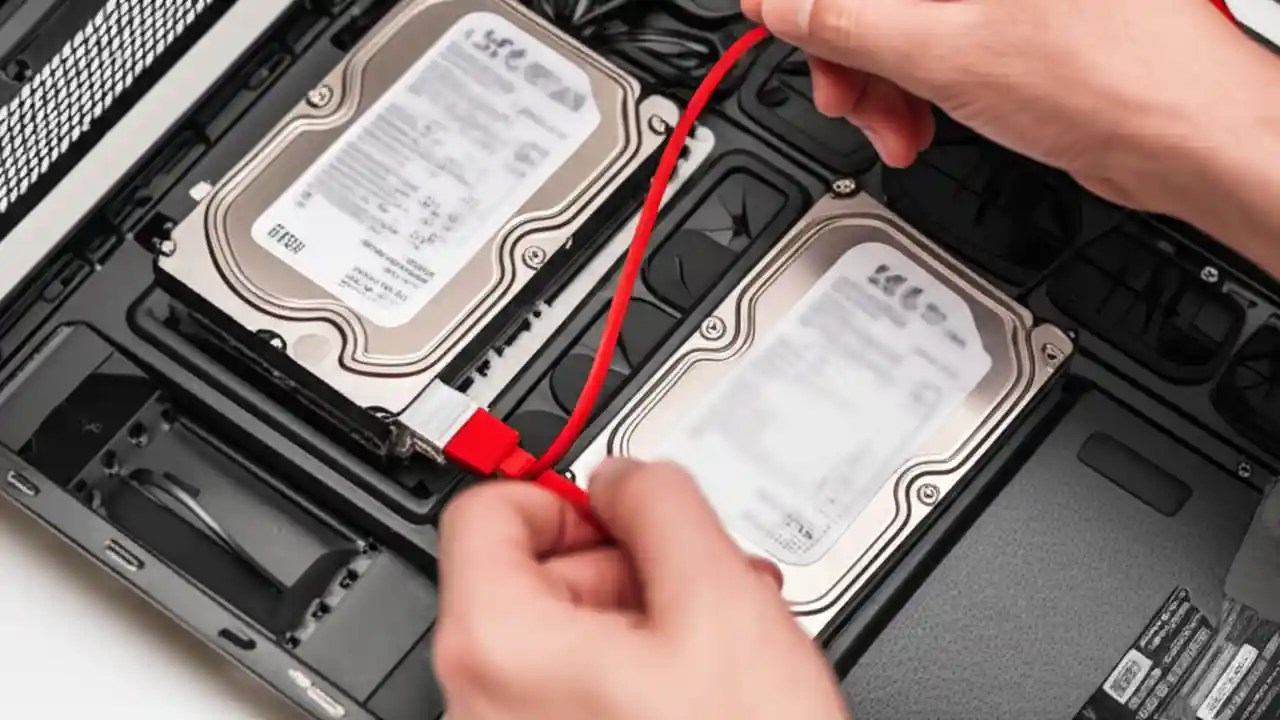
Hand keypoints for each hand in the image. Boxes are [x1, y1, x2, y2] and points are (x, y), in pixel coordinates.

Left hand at [433, 460, 849, 719]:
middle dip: (628, 563)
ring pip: (566, 635)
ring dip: (649, 616)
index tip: (617, 507)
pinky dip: (638, 670)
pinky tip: (704, 681)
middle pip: (533, 574)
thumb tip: (626, 476)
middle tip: (701, 577)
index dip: (561, 492)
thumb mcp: (718, 603)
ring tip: (723, 634)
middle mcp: (483, 704)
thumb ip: (660, 506)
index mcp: (498, 647)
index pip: (485, 509)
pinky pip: (575, 692)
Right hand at [741, 0, 1279, 269]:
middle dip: (845, 52)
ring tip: (895, 129)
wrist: (1184, 138)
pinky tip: (920, 123)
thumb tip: (781, 5)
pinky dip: (915, 89)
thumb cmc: (1108, 80)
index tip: (774, 23)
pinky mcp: (1013, 26)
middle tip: (843, 98)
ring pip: (900, 23)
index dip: (805, 1)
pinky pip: (936, 47)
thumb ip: (845, 24)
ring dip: (879, 83)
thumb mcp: (941, 52)